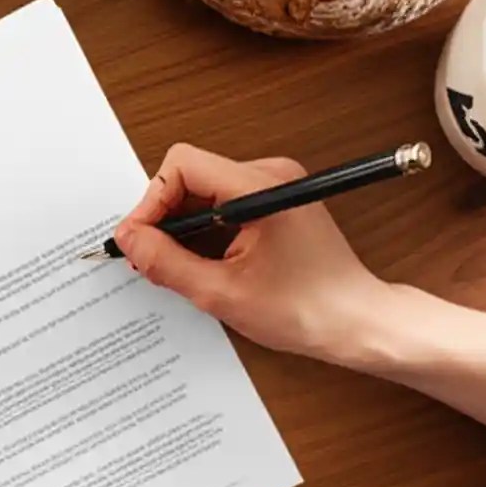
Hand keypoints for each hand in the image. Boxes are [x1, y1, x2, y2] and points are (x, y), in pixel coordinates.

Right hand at [114, 143, 395, 363]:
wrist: (355, 321)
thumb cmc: (307, 309)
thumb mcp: (222, 293)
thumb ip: (167, 263)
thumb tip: (130, 241)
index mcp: (260, 188)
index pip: (183, 165)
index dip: (151, 200)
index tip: (137, 238)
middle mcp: (269, 176)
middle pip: (190, 175)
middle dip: (163, 216)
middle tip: (149, 258)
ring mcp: (274, 187)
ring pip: (203, 190)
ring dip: (182, 226)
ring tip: (176, 265)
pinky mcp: (275, 202)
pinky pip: (222, 202)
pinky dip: (203, 229)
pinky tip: (201, 262)